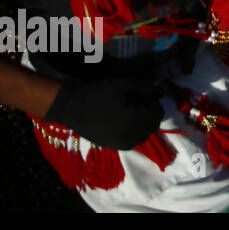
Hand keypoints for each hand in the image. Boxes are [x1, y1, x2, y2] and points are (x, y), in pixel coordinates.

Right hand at [44, 76, 163, 149]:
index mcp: (134, 120)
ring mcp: (120, 143)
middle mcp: (130, 136)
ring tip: (132, 113)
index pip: (157, 114)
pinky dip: (132, 133)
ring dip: (142, 125)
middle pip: (152, 127)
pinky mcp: (110, 146)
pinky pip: (130, 143)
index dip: (154, 103)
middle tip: (140, 103)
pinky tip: (123, 122)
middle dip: (150, 114)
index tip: (145, 96)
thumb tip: (157, 88)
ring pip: (142, 137)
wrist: (70, 107)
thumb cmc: (97, 94)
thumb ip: (144, 86)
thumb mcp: (123, 84)